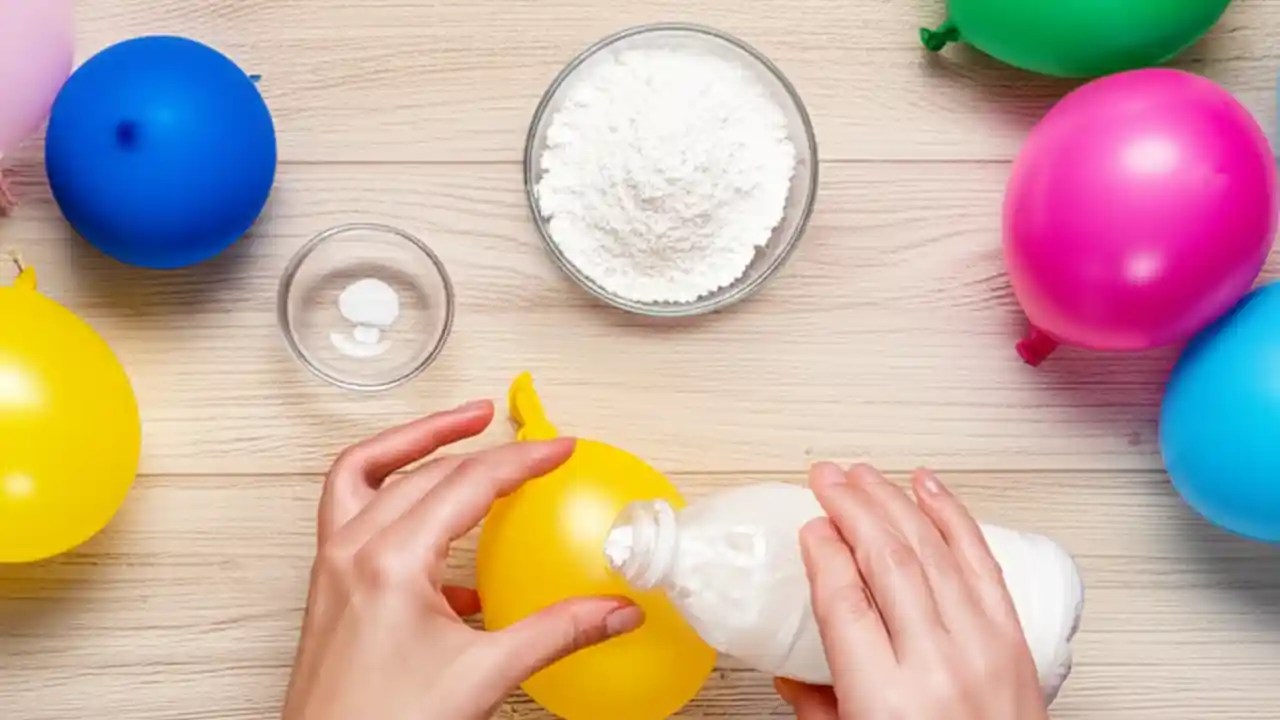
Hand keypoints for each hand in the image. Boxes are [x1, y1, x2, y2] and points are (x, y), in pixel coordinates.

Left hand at [283, 401, 644, 719]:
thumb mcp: (484, 675)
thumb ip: (556, 633)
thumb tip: (613, 610)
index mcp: (390, 562)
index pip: (466, 484)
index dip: (520, 459)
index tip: (556, 448)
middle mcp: (352, 553)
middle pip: (420, 471)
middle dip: (474, 444)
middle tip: (520, 440)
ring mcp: (333, 568)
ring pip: (365, 476)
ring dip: (413, 447)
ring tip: (456, 431)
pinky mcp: (330, 589)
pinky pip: (355, 519)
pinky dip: (395, 504)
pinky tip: (443, 538)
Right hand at [777, 464, 1047, 719]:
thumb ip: (822, 709)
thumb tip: (796, 672)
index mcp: (887, 700)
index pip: (845, 598)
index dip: (823, 550)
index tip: (808, 526)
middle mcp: (938, 666)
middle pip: (887, 561)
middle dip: (853, 507)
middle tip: (828, 478)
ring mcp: (984, 651)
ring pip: (934, 550)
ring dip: (895, 502)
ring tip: (867, 475)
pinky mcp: (1016, 644)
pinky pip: (983, 563)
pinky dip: (955, 518)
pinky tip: (931, 490)